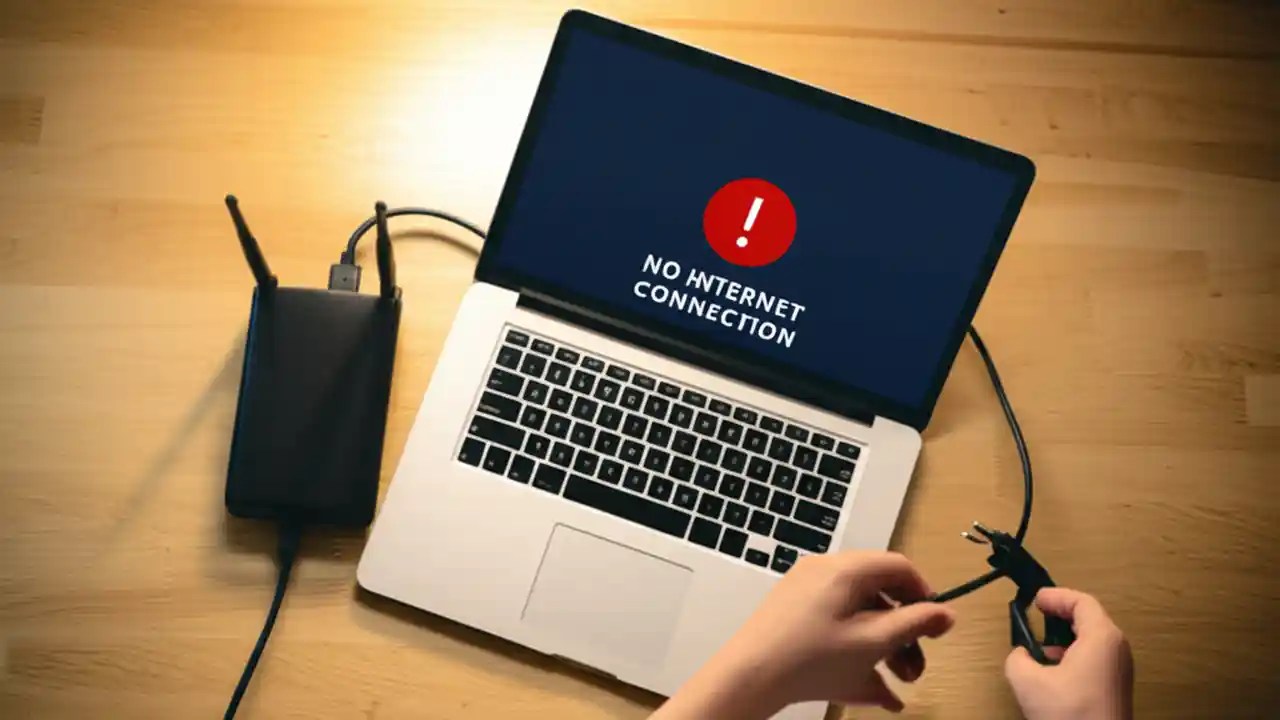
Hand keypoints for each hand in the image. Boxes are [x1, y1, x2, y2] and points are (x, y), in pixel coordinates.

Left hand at [652, 552, 955, 719]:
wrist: (748, 677)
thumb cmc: (812, 658)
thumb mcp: (873, 642)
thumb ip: (915, 624)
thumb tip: (947, 613)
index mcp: (845, 569)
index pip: (898, 566)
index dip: (924, 595)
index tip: (935, 627)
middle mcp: (824, 572)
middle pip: (879, 595)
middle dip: (904, 635)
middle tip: (916, 669)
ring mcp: (805, 593)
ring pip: (859, 616)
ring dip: (883, 649)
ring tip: (897, 687)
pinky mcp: (793, 615)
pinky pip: (836, 627)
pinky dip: (856, 652)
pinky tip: (873, 691)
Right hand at [1004, 588, 1133, 719]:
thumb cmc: (1068, 712)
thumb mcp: (1028, 682)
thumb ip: (1017, 658)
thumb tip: (1021, 653)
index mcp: (1101, 637)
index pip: (1081, 601)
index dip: (1055, 596)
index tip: (1033, 600)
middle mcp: (1116, 648)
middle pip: (1089, 618)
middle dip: (1060, 614)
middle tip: (1036, 616)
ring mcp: (1120, 668)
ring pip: (1092, 639)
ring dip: (1066, 636)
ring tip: (1041, 646)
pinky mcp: (1117, 686)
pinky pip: (1096, 657)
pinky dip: (1074, 653)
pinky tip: (1054, 671)